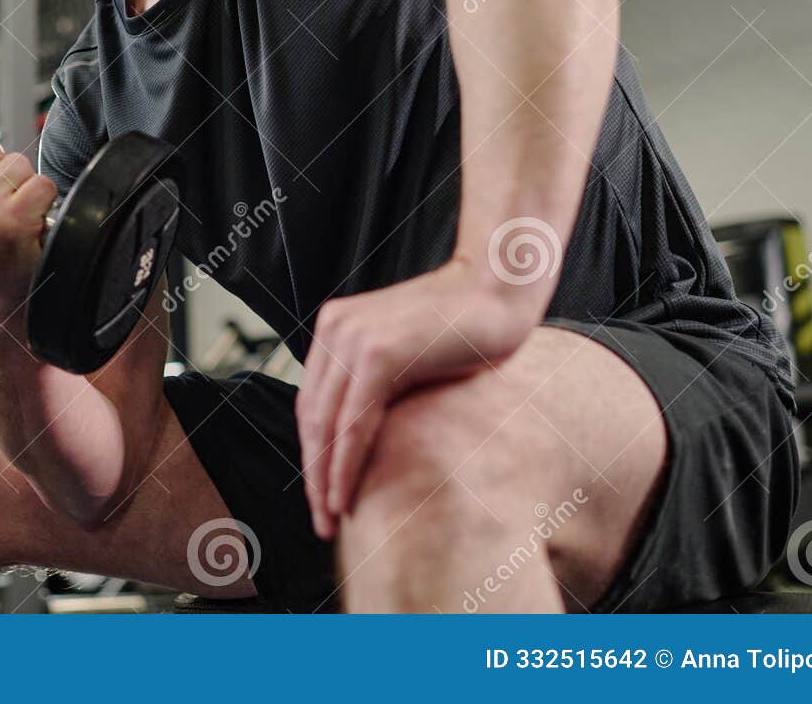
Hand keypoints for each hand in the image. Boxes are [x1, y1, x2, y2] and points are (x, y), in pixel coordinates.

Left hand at [296, 256, 538, 539]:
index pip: (313, 403)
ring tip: (329, 520)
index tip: (320, 496)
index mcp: (336, 327)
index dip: (313, 453)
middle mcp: (335, 329)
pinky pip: (353, 423)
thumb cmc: (467, 330)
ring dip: (324, 479)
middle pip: (311, 417)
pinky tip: (344, 496)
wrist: (500, 289)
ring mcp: (353, 338)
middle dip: (313, 474)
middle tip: (320, 522)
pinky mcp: (377, 354)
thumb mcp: (408, 357)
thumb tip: (361, 442)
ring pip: (326, 425)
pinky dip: (345, 464)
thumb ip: (379, 386)